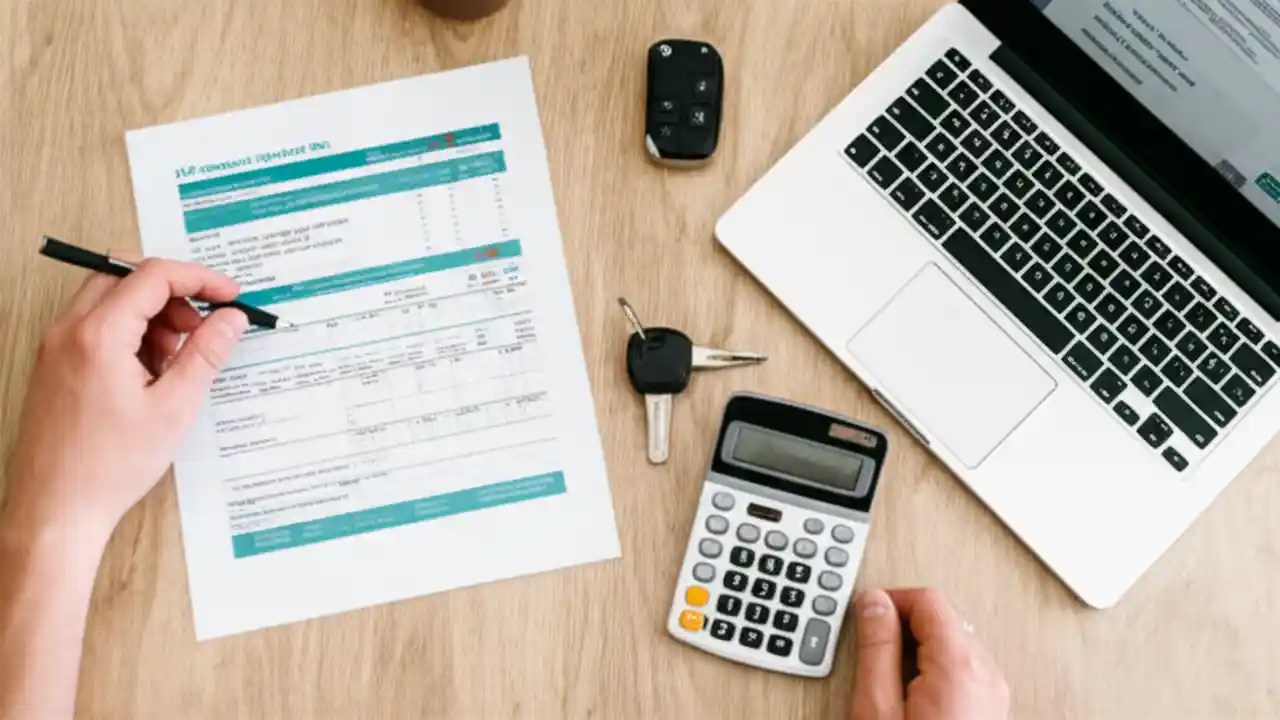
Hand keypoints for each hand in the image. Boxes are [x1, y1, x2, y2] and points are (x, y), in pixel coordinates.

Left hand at [1, 259, 247, 549]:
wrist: (56, 509)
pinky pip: (95, 327)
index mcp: (97, 336)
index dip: (199, 278)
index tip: (228, 294)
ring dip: (150, 315)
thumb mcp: (174, 408)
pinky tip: (149, 374)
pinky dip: (128, 334)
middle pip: (127, 279)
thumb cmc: (107, 467)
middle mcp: (68, 333)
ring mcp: (55, 348)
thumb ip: (205, 354)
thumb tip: (231, 320)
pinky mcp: (53, 365)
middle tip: (202, 328)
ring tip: (175, 360)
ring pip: (110, 301)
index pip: (153, 276)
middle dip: (173, 295)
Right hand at [849, 588, 1008, 719]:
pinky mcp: (990, 709)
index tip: (866, 611)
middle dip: (903, 626)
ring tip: (889, 680)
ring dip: (917, 650)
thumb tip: (874, 603)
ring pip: (951, 643)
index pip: (928, 599)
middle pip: (942, 618)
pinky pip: (961, 669)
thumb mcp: (876, 707)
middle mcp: (986, 675)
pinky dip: (934, 670)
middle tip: (872, 649)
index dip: (891, 599)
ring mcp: (992, 693)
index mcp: (959, 666)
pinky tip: (911, 695)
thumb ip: (876, 648)